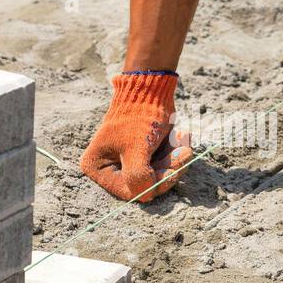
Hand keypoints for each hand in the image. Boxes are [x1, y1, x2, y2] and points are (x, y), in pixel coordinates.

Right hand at [81, 72, 193, 201]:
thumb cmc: (139, 115)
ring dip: (176, 160)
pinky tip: (181, 137)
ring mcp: (127, 162)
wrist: (151, 86)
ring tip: (184, 139)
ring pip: (158, 177)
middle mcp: (109, 168)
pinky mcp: (143, 155)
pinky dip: (175, 153)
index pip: (128, 191)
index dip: (154, 184)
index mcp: (96, 167)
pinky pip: (163, 166)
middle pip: (145, 185)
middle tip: (185, 152)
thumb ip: (137, 176)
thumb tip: (145, 196)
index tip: (174, 170)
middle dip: (169, 170)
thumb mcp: (136, 148)